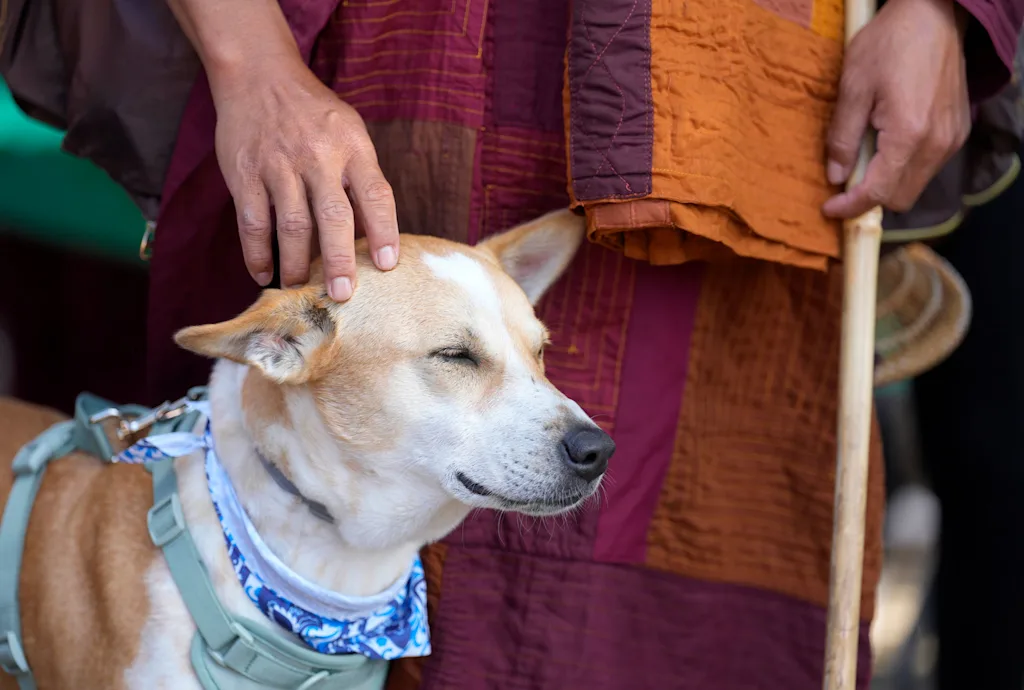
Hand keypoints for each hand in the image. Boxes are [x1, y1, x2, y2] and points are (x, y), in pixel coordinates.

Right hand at [211, 55, 397, 300]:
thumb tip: (374, 235)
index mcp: (352, 146)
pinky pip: (252, 222)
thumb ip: (362, 178)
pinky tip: (264, 274)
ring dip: (296, 265)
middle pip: (333, 217)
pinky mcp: (245, 173)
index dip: (384, 231)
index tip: (387, 265)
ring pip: (291, 226)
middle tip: (343, 294)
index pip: (376, 194)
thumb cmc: (314, 114)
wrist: (259, 74)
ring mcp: (279, 165)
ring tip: (300, 289)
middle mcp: (318, 156)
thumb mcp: (349, 132)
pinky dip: (257, 253)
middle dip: (339, 261)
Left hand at [822, 0, 969, 218]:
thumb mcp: (853, 87)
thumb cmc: (889, 44)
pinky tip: (887, 145)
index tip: (829, 209)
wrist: (934, 15)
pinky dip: (904, 168)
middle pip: (900, 198)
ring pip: (915, 185)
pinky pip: (928, 167)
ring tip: (865, 156)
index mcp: (909, 135)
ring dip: (887, 182)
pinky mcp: (958, 131)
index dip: (851, 207)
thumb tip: (835, 176)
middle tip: (844, 180)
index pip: (878, 192)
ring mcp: (952, 139)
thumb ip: (842, 137)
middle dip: (870, 198)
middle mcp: (937, 144)